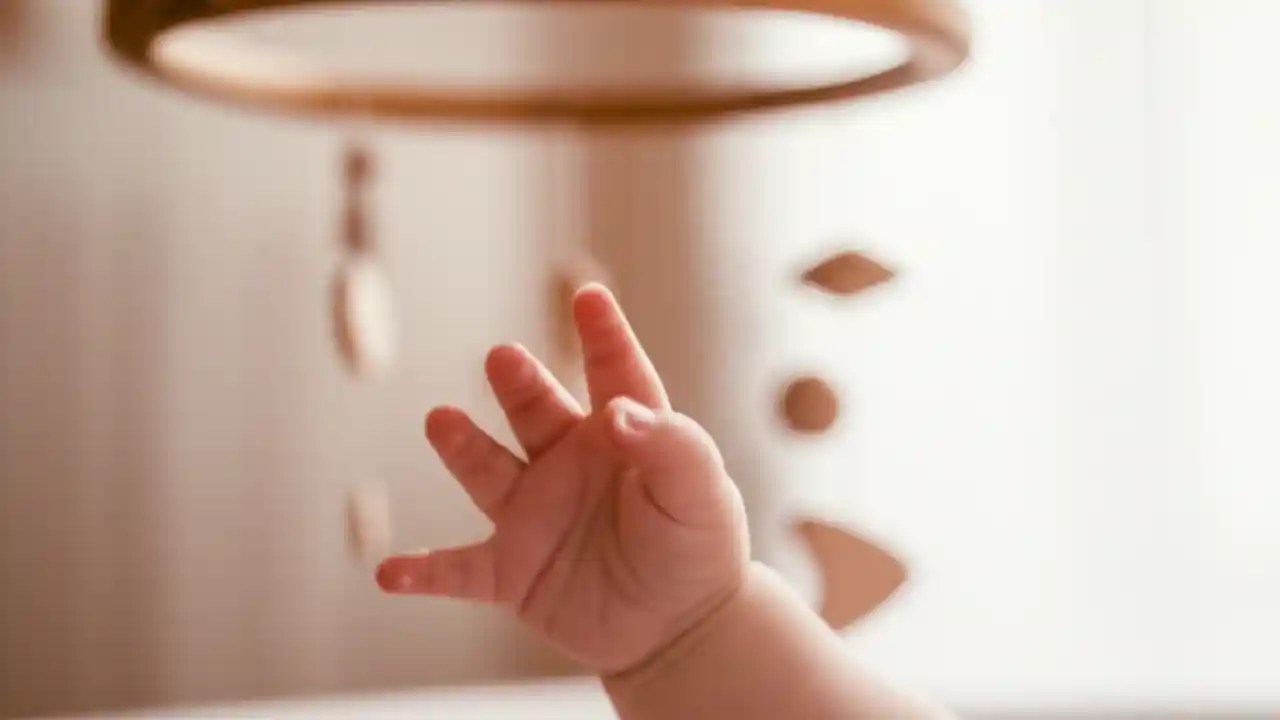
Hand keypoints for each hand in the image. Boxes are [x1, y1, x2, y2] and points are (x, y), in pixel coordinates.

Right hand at [376, 284, 749, 673]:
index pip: (613, 374)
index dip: (603, 335)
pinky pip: (461, 570)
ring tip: (441, 420)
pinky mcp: (513, 571)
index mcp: (622, 435)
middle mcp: (568, 464)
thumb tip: (617, 411)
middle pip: (536, 411)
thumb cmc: (698, 549)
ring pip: (488, 472)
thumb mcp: (700, 491)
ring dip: (463, 447)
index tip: (589, 297)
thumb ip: (671, 445)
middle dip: (519, 383)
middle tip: (504, 357)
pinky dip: (425, 572)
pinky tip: (390, 572)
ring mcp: (535, 515)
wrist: (681, 631)